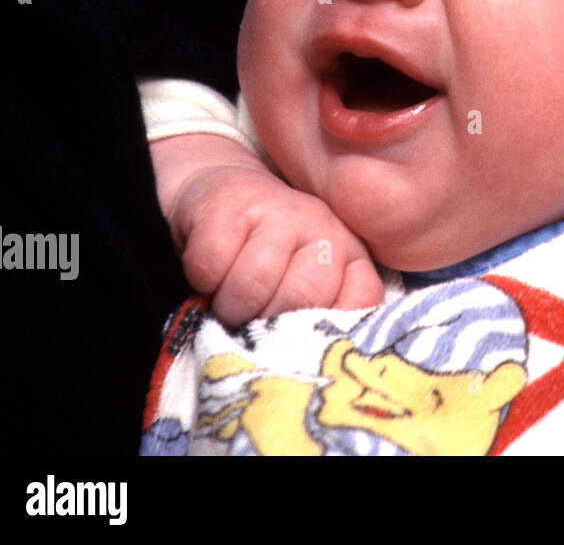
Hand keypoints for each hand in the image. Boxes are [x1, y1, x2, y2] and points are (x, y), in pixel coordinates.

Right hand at [166, 159, 383, 325]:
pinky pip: (212, 264)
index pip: (360, 302)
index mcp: (350, 254)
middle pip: (302, 296)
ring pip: (253, 283)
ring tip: (230, 298)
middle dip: (267, 320)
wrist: (224, 194)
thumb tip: (310, 370)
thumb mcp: (304, 285)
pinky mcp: (231, 204)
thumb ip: (320, 315)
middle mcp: (325, 228)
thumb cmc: (267, 256)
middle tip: (252, 317)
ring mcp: (280, 210)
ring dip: (230, 304)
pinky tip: (211, 270)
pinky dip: (203, 279)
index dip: (323, 330)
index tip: (298, 340)